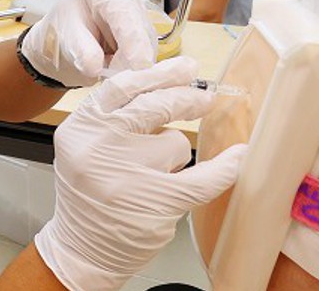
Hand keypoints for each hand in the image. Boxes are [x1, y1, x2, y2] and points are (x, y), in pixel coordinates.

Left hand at [20, 0, 158, 87]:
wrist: (63, 40)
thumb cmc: (60, 33)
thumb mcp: (64, 40)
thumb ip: (80, 50)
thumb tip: (96, 68)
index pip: (120, 9)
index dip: (132, 37)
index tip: (138, 65)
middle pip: (139, 27)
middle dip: (133, 57)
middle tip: (113, 79)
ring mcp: (136, 12)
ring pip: (147, 43)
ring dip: (132, 64)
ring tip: (107, 72)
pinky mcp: (143, 31)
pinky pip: (147, 53)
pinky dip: (134, 66)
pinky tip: (115, 68)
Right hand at [35, 57, 247, 290]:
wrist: (82, 250)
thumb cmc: (89, 193)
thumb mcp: (85, 146)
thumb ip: (115, 116)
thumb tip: (168, 82)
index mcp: (80, 127)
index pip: (123, 87)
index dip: (158, 74)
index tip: (183, 68)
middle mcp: (99, 146)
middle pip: (156, 105)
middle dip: (186, 99)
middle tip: (205, 98)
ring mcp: (128, 175)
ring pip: (177, 143)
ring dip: (175, 156)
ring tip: (154, 175)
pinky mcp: (157, 202)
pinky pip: (204, 177)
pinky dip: (226, 167)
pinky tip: (238, 157)